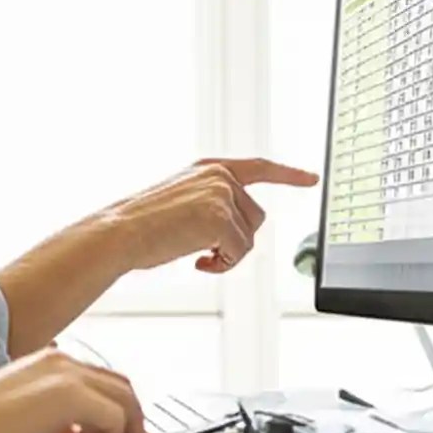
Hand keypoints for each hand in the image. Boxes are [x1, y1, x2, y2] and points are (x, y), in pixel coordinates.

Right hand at [0, 347, 151, 432]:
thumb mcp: (23, 420)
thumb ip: (54, 422)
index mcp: (47, 363)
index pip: (100, 379)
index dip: (119, 408)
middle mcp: (60, 360)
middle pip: (120, 384)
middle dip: (133, 416)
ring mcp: (65, 373)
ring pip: (124, 396)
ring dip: (128, 427)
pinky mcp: (68, 394)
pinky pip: (115, 416)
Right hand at [106, 158, 318, 273]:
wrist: (121, 232)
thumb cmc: (143, 225)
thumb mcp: (182, 200)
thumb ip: (212, 201)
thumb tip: (241, 227)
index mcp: (208, 168)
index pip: (258, 167)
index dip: (287, 174)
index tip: (310, 178)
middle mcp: (218, 175)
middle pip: (256, 217)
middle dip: (235, 239)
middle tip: (203, 249)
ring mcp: (221, 194)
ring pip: (249, 238)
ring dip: (226, 253)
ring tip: (195, 253)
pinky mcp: (220, 217)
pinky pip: (239, 252)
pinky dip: (222, 265)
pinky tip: (197, 261)